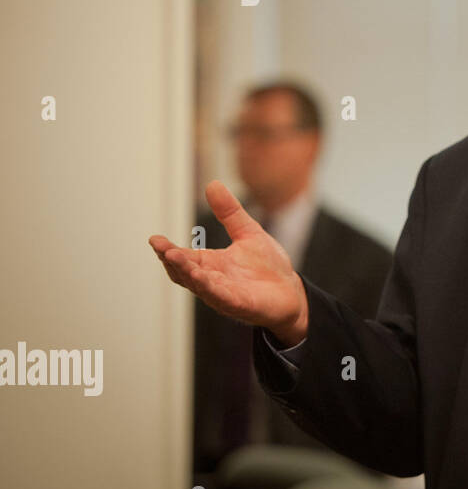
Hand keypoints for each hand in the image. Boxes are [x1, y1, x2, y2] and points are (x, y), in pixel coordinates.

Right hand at [148, 180, 309, 345]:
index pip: (182, 257)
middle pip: (184, 272)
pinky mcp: (239, 305)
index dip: (167, 250)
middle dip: (172, 260)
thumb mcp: (248, 233)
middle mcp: (211, 280)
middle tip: (161, 248)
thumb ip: (229, 213)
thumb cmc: (267, 266)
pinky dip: (211, 288)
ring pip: (199, 285)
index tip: (154, 239)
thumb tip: (212, 183)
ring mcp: (223, 295)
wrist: (291, 292)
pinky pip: (221, 297)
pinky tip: (203, 279)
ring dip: (187, 273)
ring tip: (174, 258)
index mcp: (210, 264)